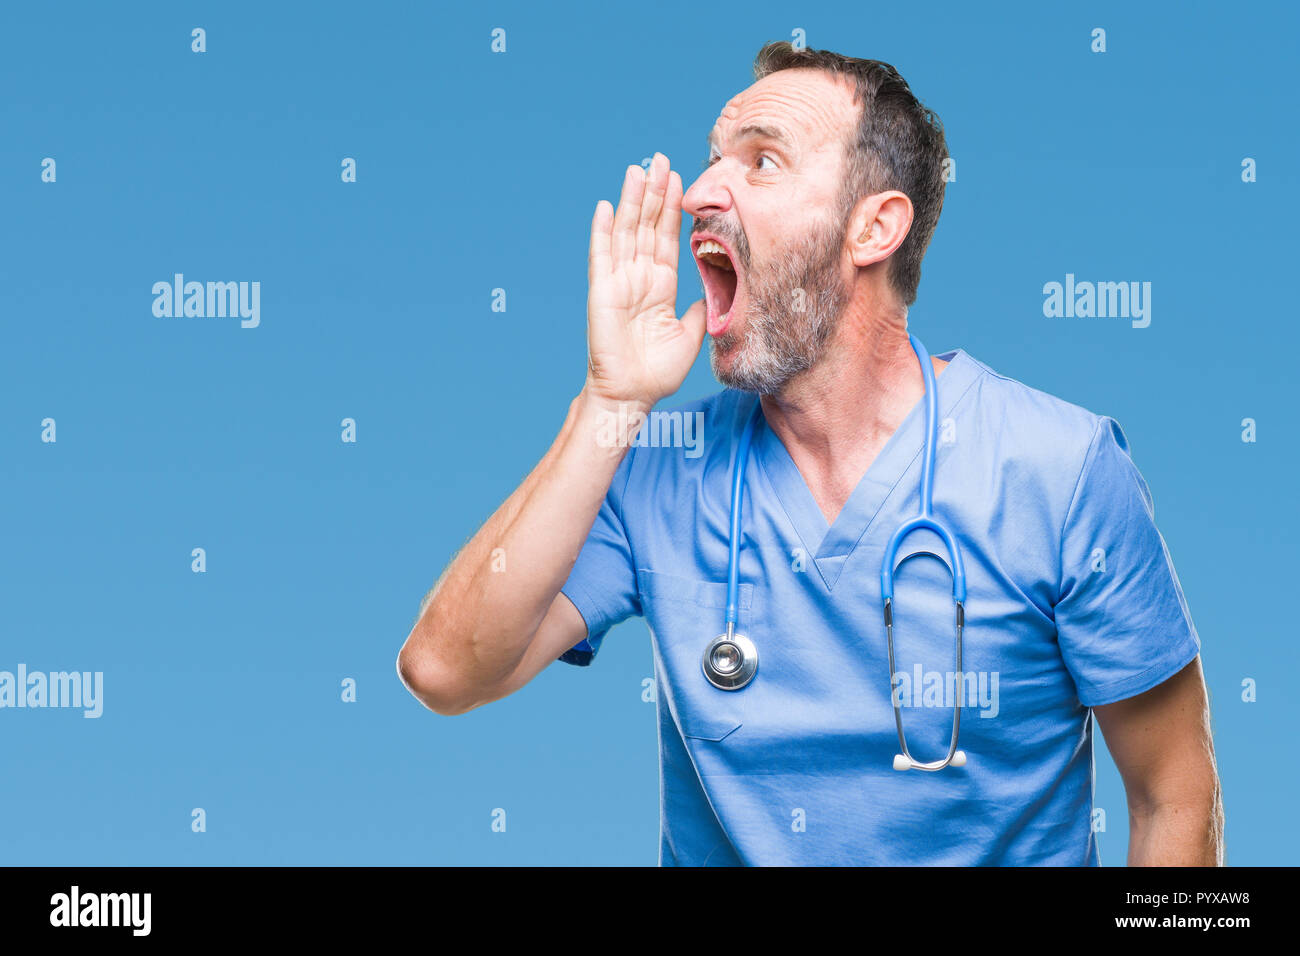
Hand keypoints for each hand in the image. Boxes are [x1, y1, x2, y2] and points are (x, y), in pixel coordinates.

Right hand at [585, 152, 705, 409]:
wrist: (632, 394)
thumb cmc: (657, 371)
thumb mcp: (692, 335)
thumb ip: (702, 308)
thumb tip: (718, 289)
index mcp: (661, 285)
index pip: (668, 237)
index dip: (673, 209)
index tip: (680, 179)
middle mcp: (639, 277)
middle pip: (647, 226)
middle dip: (654, 193)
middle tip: (660, 159)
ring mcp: (619, 281)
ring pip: (626, 232)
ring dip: (631, 201)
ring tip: (637, 170)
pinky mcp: (601, 291)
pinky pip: (602, 255)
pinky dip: (603, 231)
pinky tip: (607, 206)